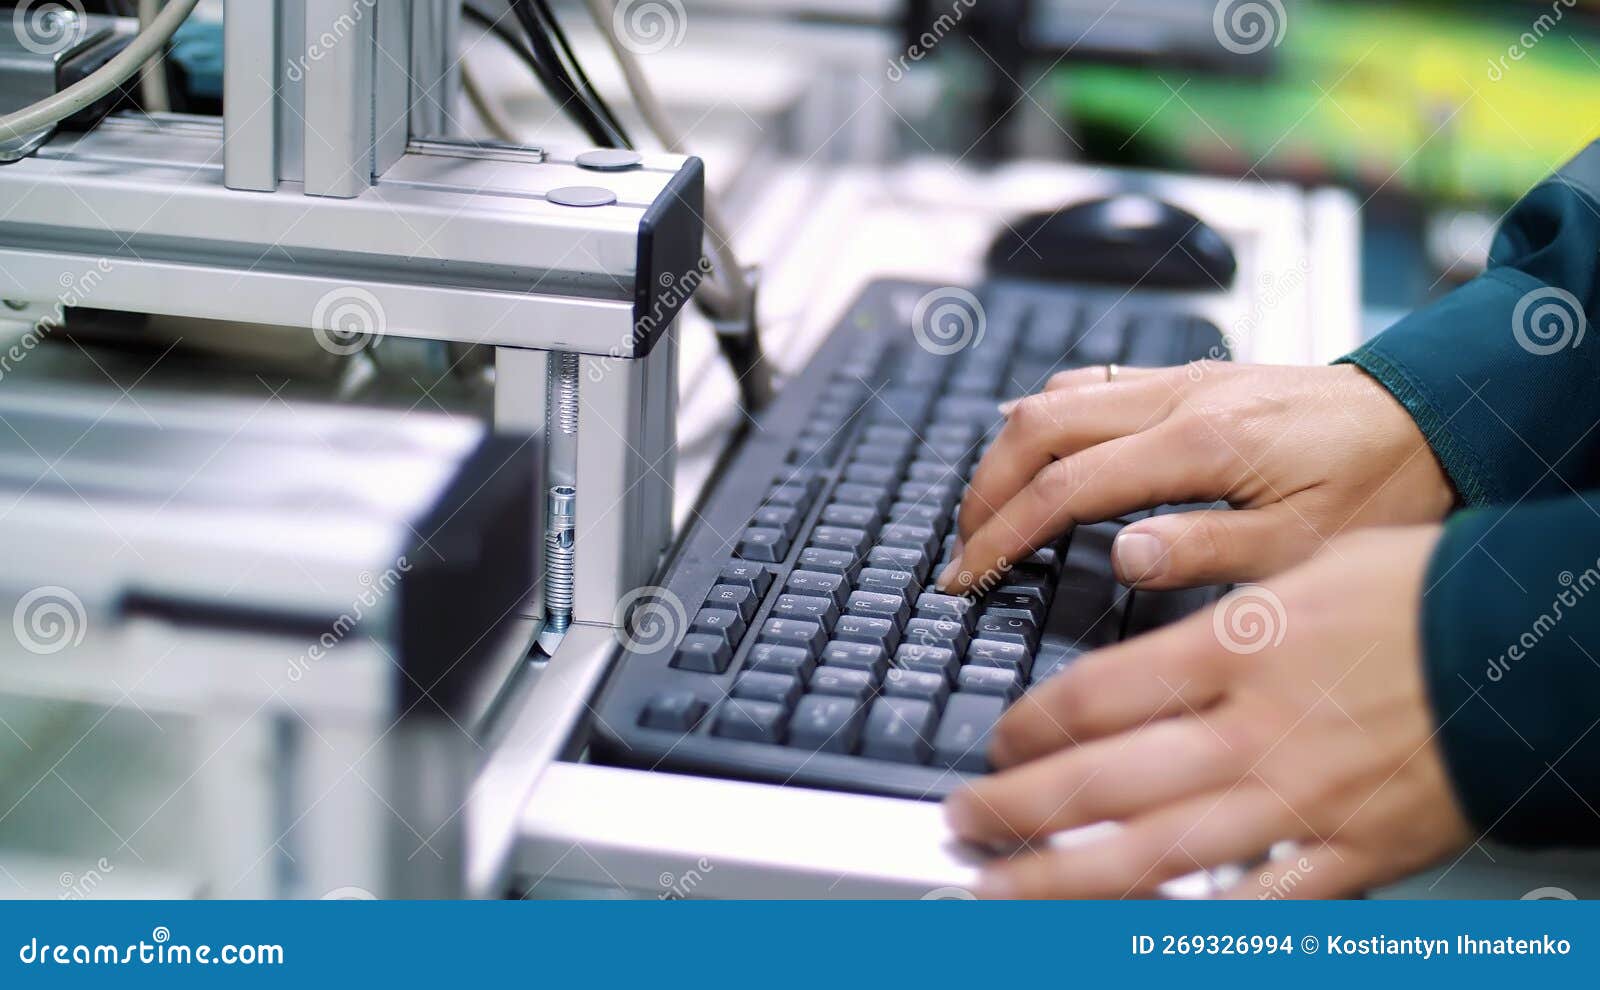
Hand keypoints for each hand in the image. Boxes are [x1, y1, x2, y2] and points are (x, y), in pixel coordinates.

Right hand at [939, 363, 1455, 594]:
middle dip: (983, 491)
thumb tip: (1118, 555)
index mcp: (1199, 446)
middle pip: (1038, 429)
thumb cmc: (1379, 490)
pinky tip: (1030, 432)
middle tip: (961, 548)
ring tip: (983, 505)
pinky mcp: (1193, 376)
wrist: (1435, 418)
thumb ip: (1207, 551)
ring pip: (1057, 396)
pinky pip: (1096, 379)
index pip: (1063, 490)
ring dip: (1005, 450)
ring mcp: (1181, 380)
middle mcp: (1178, 399)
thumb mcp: (1305, 548)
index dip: (1002, 537)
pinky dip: (1047, 410)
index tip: (967, 577)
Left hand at [943, 525, 1473, 898]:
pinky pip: (1254, 904)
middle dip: (1016, 806)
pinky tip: (1131, 934)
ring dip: (1063, 874)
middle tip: (963, 820)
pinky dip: (1187, 924)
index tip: (1001, 743)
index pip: (1095, 695)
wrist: (1526, 643)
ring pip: (1154, 850)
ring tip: (1002, 888)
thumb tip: (1134, 646)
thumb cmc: (1417, 598)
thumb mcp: (1296, 576)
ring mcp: (1298, 798)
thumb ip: (1209, 619)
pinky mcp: (1348, 852)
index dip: (1029, 726)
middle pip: (1101, 778)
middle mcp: (1251, 728)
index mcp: (1235, 648)